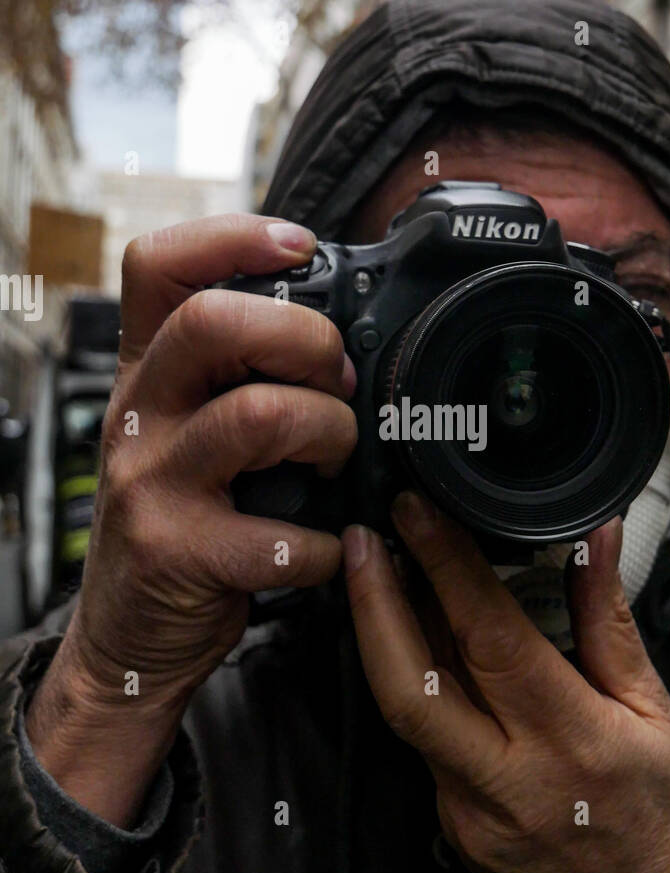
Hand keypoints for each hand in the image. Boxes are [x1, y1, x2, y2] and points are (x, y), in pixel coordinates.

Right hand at [28, 213, 356, 824]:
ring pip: (258, 416)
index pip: (157, 266)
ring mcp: (152, 482)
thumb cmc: (181, 523)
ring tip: (334, 457)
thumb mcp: (186, 435)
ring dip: (327, 433)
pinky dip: (324, 547)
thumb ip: (238, 380)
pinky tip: (322, 551)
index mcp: (146, 374)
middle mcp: (139, 415)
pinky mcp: (178, 552)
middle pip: (213, 323)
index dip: (232, 236)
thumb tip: (339, 339)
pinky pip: (280, 536)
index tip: (301, 245)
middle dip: (305, 340)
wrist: (127, 636)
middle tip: (336, 381)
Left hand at [342, 492, 669, 872]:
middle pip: (412, 686)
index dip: (445, 568)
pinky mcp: (451, 833)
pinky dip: (416, 686)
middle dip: (374, 604)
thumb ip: (609, 622)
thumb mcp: (657, 712)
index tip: (416, 515)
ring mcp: (468, 817)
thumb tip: (591, 538)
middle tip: (361, 539)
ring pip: (407, 713)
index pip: (490, 638)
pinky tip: (416, 645)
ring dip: (384, 638)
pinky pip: (422, 746)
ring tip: (378, 574)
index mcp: (572, 743)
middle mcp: (507, 785)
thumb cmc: (669, 817)